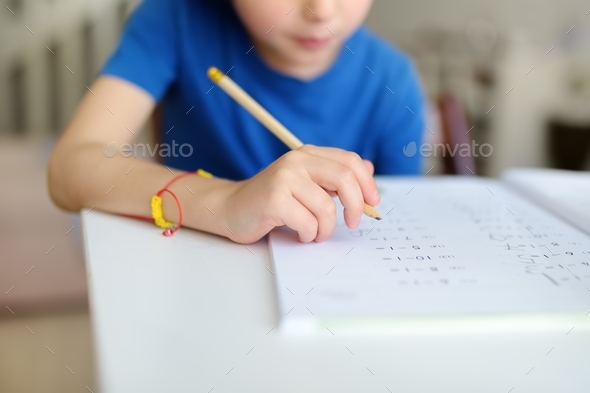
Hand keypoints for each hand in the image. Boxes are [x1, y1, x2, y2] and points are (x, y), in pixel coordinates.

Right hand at [221, 145, 379, 243]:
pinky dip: (309, 234)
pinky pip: (308, 222)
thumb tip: (369, 170)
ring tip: (316, 234)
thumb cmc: (272, 200)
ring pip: (326, 207)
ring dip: (326, 229)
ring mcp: (284, 178)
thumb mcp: (306, 184)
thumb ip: (334, 178)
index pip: (350, 161)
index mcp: (308, 154)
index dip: (367, 183)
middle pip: (344, 178)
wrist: (231, 208)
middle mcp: (296, 161)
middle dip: (355, 205)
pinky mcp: (274, 199)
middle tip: (353, 223)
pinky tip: (300, 234)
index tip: (372, 203)